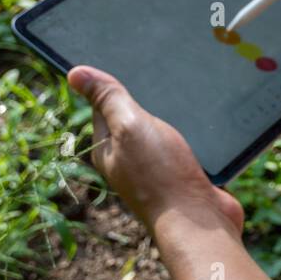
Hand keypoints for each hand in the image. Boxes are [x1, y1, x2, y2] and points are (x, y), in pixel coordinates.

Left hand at [67, 66, 243, 236]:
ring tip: (186, 85)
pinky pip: (186, 144)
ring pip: (163, 131)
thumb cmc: (161, 174)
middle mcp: (130, 160)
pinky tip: (206, 116)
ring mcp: (158, 169)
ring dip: (174, 112)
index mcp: (108, 149)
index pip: (103, 106)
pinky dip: (194, 130)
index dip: (111, 82)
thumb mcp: (130, 127)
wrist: (200, 222)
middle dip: (145, 96)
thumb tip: (74, 73)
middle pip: (133, 118)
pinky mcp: (186, 174)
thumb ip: (108, 99)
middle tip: (160, 65)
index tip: (126, 57)